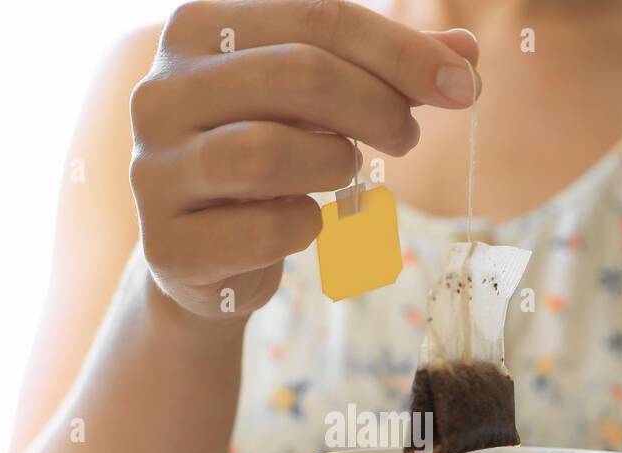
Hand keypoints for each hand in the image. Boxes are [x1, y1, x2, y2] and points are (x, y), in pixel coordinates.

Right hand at [128, 0, 479, 317]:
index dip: (402, 52)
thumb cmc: (269, 157)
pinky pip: (264, 229)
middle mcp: (160, 90)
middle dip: (376, 105)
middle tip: (409, 136)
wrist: (204, 258)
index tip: (464, 85)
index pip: (316, 17)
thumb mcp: (323, 102)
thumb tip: (468, 53)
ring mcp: (153, 169)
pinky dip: (305, 227)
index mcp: (198, 28)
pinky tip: (304, 221)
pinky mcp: (166, 243)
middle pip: (296, 75)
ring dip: (333, 164)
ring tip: (343, 170)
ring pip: (268, 153)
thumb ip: (388, 72)